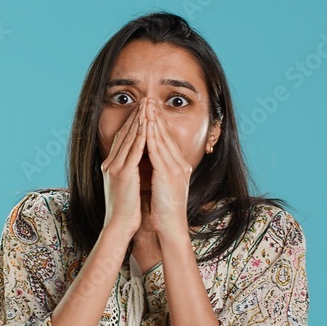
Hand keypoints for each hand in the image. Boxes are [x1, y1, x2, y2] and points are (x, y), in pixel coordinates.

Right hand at [102, 98, 147, 238]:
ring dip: (139, 120)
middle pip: (124, 133)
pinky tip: (147, 123)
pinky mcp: (123, 173)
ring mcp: (115, 167)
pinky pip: (134, 149)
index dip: (132, 123)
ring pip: (128, 138)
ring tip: (147, 105)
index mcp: (111, 166)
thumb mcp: (125, 187)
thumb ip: (129, 173)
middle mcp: (110, 164)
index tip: (141, 110)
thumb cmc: (125, 211)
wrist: (119, 226)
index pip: (122, 139)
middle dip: (135, 116)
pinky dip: (141, 135)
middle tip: (145, 99)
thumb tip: (136, 165)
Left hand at [144, 98, 192, 235]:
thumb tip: (150, 161)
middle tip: (149, 98)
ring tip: (147, 105)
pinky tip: (146, 126)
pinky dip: (152, 137)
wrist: (170, 227)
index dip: (159, 122)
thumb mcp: (162, 186)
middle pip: (167, 134)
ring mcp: (176, 168)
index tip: (150, 108)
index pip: (167, 139)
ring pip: (163, 139)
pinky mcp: (168, 174)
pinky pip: (158, 151)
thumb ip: (159, 171)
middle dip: (157, 116)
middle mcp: (180, 164)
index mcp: (178, 167)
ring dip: (154, 121)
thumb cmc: (164, 210)